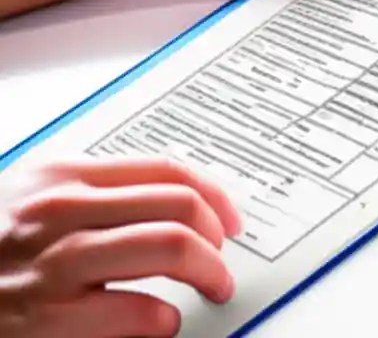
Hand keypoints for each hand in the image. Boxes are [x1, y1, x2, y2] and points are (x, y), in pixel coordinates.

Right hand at [0, 157, 241, 337]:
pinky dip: (165, 320)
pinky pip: (138, 312)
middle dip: (218, 237)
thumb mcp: (31, 203)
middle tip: (222, 260)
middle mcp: (60, 212)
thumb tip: (176, 206)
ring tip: (212, 288)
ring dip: (209, 272)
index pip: (168, 170)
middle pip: (180, 206)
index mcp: (62, 176)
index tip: (231, 219)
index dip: (216, 195)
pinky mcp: (46, 320)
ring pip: (171, 247)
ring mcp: (54, 264)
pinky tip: (161, 322)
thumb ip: (93, 196)